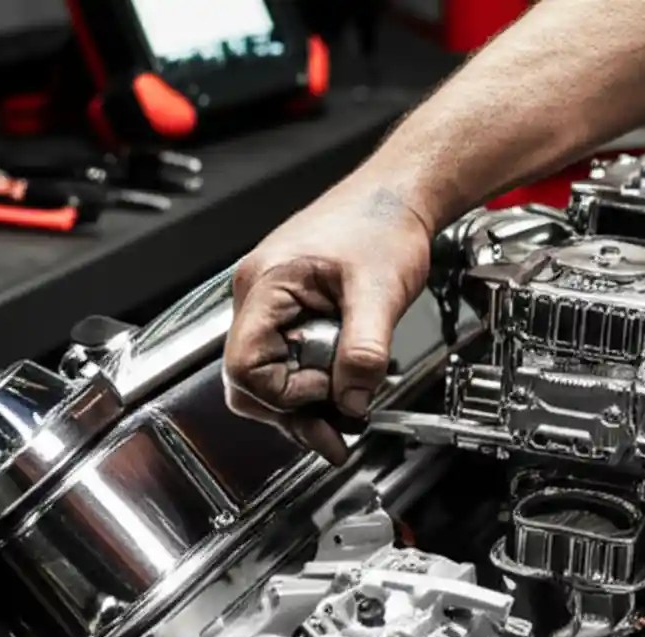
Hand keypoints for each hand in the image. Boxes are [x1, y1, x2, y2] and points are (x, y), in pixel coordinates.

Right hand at [223, 175, 431, 463]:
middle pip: (250, 382)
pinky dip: (316, 382)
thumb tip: (352, 401)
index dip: (286, 394)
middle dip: (292, 412)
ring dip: (307, 403)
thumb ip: (364, 351)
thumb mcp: (380, 291)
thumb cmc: (382, 222)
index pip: (244, 367)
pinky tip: (345, 391)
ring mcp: (273, 305)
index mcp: (265, 286)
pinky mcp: (293, 311)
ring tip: (347, 416)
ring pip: (271, 376)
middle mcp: (258, 297)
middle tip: (336, 433)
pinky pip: (290, 360)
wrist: (400, 195)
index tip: (329, 393)